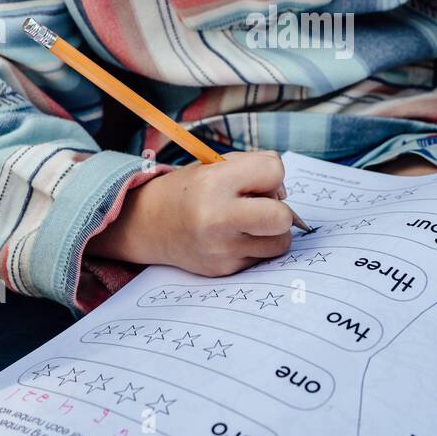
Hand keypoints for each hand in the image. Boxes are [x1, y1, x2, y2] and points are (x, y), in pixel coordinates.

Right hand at [85, 151, 293, 275]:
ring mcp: (221, 249)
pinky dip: (256, 246)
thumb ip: (256, 168)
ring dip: (273, 231)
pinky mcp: (224, 269)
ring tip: (250, 222)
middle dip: (281, 210)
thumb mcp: (216, 165)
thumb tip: (286, 197)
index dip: (271, 174)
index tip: (255, 180)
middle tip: (263, 207)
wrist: (150, 223)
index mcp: (214, 182)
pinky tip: (234, 237)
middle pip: (283, 217)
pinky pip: (262, 257)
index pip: (274, 172)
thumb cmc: (192, 189)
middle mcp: (216, 218)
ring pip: (281, 242)